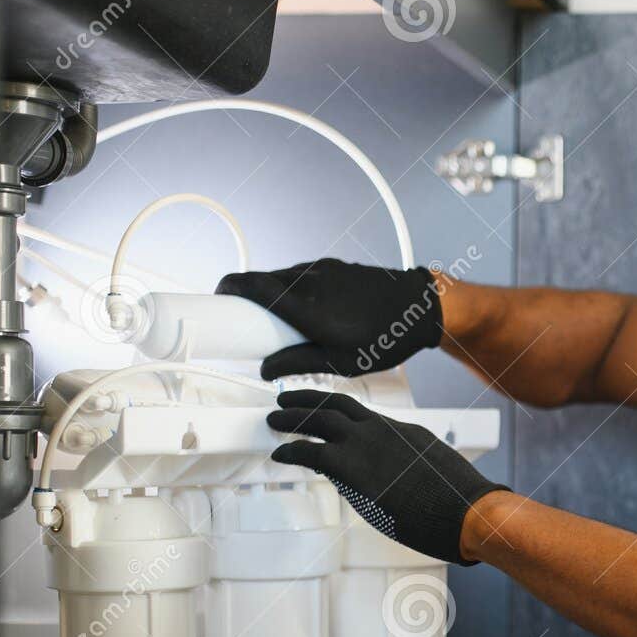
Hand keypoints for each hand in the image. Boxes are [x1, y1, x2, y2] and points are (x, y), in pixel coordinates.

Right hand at [216, 258, 439, 378]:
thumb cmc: (384, 337)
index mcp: (306, 305)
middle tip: (240, 318)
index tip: (217, 297)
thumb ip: (298, 364)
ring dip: (271, 292)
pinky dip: (292, 287)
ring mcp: (323, 269)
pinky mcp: (334, 266)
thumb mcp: (339, 361)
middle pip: (263, 280)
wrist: (420, 307)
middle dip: (246, 296)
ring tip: (274, 319)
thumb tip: (265, 371)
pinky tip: (302, 308)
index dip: (228, 287)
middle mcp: (311, 280)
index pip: (252, 285)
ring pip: (283, 276)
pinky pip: (302, 273)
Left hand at [267, 389, 506, 563]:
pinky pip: (310, 452)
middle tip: (287, 399)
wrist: (464, 509)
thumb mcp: (435, 478)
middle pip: (336, 404)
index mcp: (404, 431)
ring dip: (292, 417)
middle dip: (308, 400)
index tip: (324, 413)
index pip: (364, 416)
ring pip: (318, 420)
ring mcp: (366, 445)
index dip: (337, 413)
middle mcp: (382, 430)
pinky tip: (280, 453)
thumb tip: (404, 488)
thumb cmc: (457, 503)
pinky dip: (291, 450)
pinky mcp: (351, 467)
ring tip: (275, 418)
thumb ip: (413, 474)